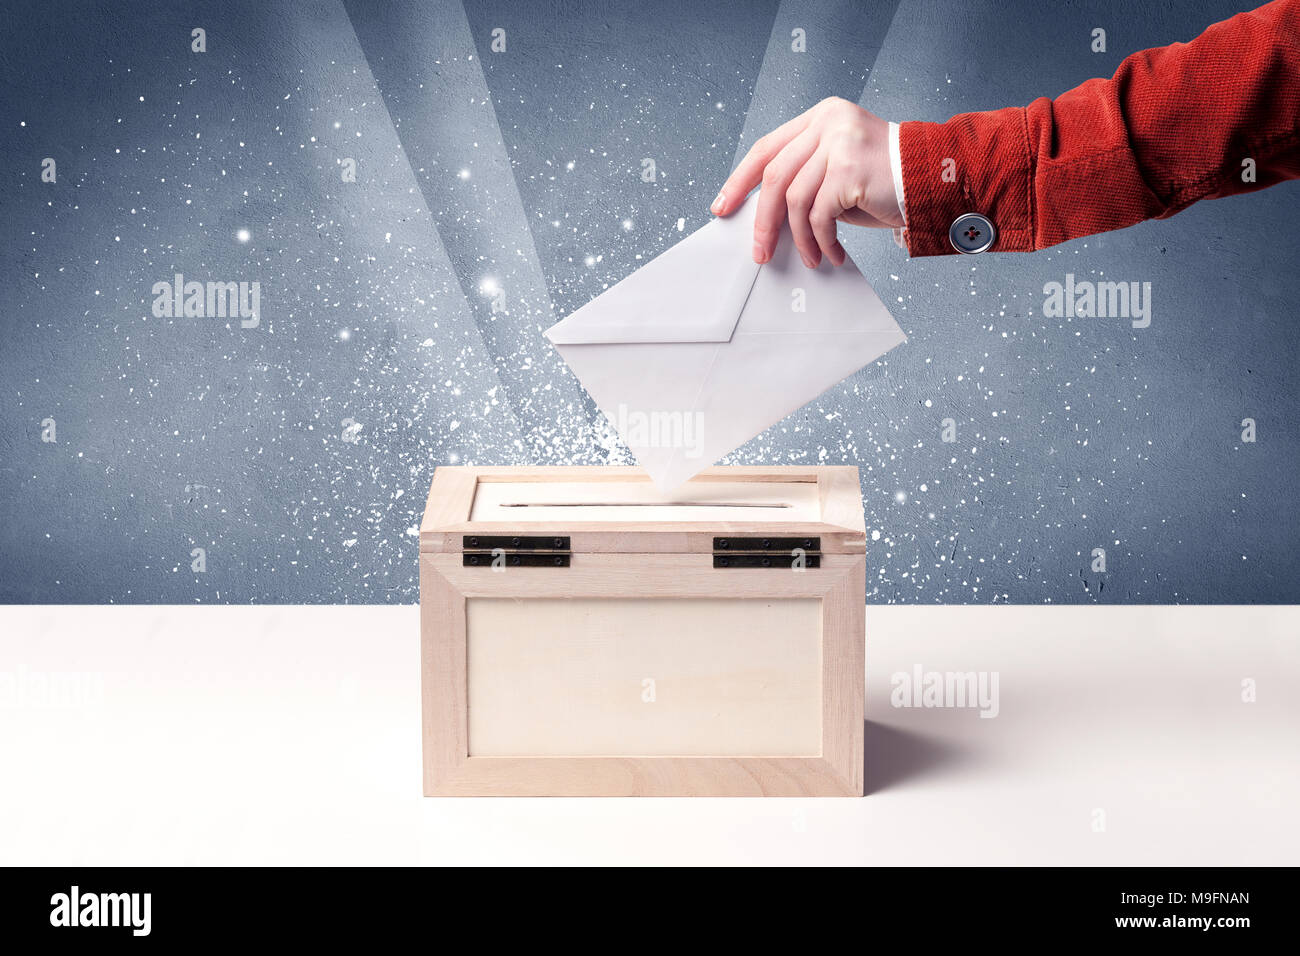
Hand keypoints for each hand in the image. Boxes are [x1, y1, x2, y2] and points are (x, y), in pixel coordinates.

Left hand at [710, 97, 901, 267]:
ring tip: (812, 259)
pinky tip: (832, 254)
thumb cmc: (885, 182)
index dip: (740, 180)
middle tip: (759, 251)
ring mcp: (840, 142)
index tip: (722, 207)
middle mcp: (828, 122)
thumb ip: (804, 181)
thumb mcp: (837, 172)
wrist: (936, 179)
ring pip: (796, 200)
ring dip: (800, 239)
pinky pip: (820, 215)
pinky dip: (822, 241)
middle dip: (762, 220)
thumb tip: (764, 218)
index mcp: (820, 117)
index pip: (766, 147)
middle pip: (774, 176)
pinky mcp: (850, 169)